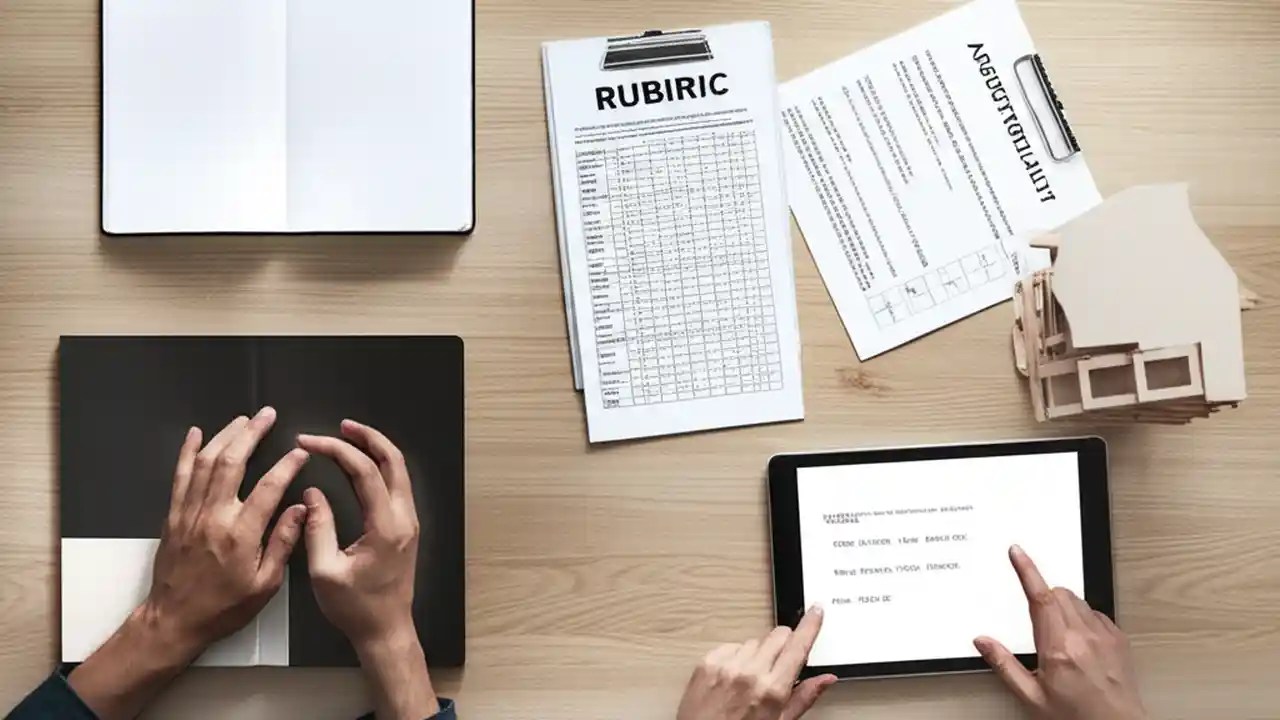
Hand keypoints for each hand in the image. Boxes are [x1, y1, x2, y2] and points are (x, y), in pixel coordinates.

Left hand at [68, 408, 308, 719]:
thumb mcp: (265, 585)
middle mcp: (212, 517)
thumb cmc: (223, 607)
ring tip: (242, 420)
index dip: (286, 465)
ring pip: (205, 463)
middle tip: (267, 415)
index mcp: (240, 535)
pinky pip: (180, 476)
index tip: (300, 452)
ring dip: (224, 436)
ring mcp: (189, 513)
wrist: (174, 620)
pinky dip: (187, 452)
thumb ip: (283, 543)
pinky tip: (196, 434)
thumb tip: (299, 508)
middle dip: (251, 434)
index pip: (268, 487)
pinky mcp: (174, 515)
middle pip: (232, 463)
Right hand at [298, 419, 437, 719]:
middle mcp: (404, 519)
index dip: (336, 450)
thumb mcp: (324, 571)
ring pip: (399, 470)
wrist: (386, 630)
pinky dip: (380, 466)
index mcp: (386, 527)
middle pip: (393, 461)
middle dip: (367, 437)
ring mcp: (409, 522)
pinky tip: (361, 464)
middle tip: (340, 425)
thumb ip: (317, 528)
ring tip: (348, 436)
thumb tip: (312, 493)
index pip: (365, 473)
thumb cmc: (355, 608)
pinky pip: (397, 485)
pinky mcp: (406, 527)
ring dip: (376, 449)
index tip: (308, 442)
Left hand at [676, 606, 837, 719]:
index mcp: (772, 690)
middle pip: (778, 636)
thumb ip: (803, 698)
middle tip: (781, 664)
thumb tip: (826, 679)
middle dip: (785, 645)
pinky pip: (730, 647)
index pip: (798, 646)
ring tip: (751, 680)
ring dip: (758, 654)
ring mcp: (725, 666)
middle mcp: (749, 673)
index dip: (810, 625)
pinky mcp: (706, 663)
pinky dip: (735, 657)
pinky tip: (733, 678)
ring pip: (754, 641)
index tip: (816, 611)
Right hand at [974, 546, 1147, 719]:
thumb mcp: (1031, 697)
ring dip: (1062, 605)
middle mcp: (1083, 636)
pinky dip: (1083, 617)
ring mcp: (1104, 636)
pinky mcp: (1118, 639)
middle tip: (1035, 615)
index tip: (1017, 553)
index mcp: (1058, 648)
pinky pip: (1096, 613)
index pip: (1039, 597)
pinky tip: (1079, 639)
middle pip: (1058, 593)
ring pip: (1077, 600)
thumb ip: (1004, 665)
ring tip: (1057, 633)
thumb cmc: (1077, 717)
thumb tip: (982, 642)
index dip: (1026, 570)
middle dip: (1043, 593)